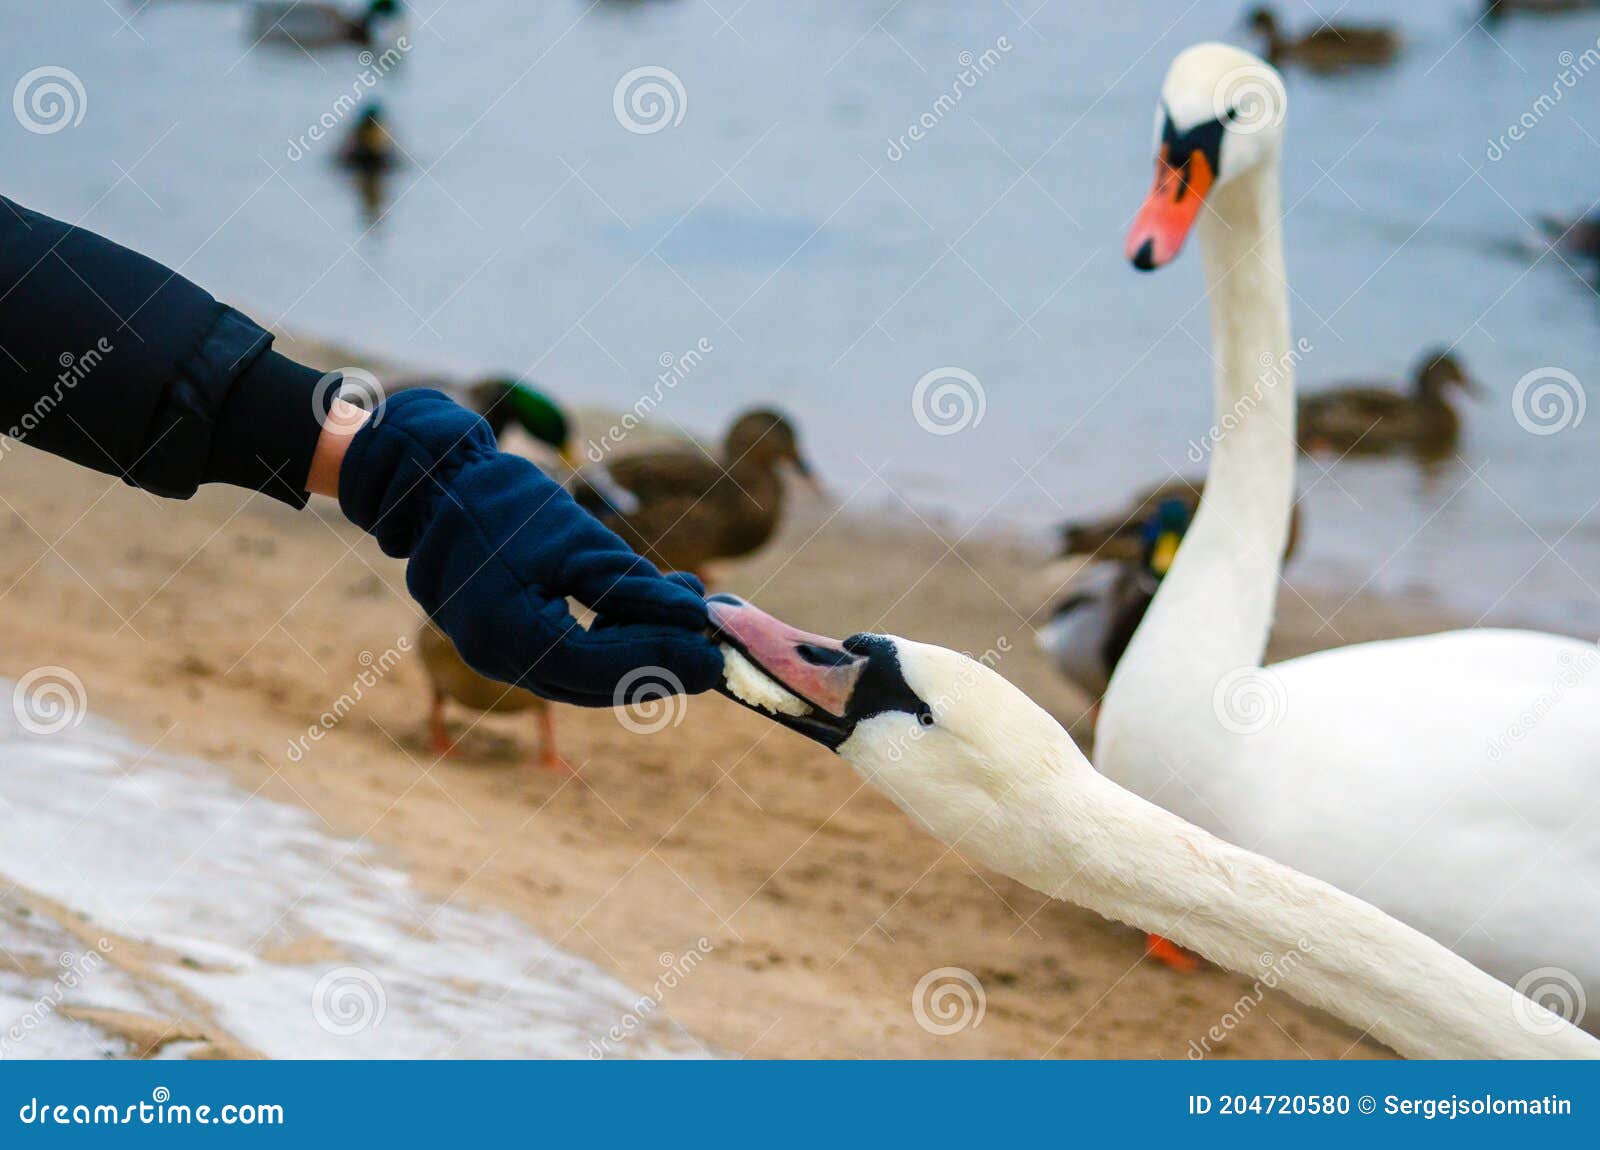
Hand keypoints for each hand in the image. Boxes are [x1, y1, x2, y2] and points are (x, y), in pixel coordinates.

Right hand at [336, 389, 721, 705]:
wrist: (431, 482)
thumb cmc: (499, 501)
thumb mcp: (575, 539)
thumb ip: (632, 585)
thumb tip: (693, 617)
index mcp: (510, 636)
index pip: (604, 668)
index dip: (663, 661)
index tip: (713, 655)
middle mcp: (499, 659)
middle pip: (597, 683)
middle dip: (659, 665)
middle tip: (713, 651)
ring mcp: (495, 654)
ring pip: (585, 675)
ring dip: (639, 653)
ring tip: (687, 618)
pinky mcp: (501, 640)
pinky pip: (566, 657)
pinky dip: (610, 642)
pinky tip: (646, 611)